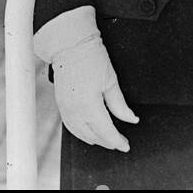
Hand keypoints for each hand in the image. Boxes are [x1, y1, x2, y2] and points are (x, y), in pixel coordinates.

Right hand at [34, 6, 139, 150]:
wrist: (71, 46)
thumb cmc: (92, 59)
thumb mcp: (111, 81)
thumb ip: (120, 105)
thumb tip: (131, 119)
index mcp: (89, 105)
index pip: (106, 131)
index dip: (117, 141)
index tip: (126, 146)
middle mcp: (75, 111)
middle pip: (93, 136)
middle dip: (108, 141)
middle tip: (120, 142)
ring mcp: (66, 109)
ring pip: (81, 134)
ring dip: (95, 139)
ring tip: (108, 139)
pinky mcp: (61, 105)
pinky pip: (71, 127)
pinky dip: (82, 133)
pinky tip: (90, 133)